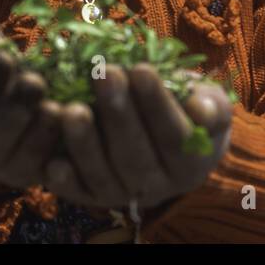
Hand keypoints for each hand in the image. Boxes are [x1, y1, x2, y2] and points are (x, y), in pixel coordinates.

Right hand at [0, 25, 63, 189]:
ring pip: (15, 168)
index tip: (4, 57)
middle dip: (9, 116)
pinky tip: (70, 127)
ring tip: (55, 107)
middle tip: (34, 84)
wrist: (12, 88)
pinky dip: (60, 153)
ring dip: (37, 139)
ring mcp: (1, 170)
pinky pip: (45, 175)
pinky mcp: (33, 176)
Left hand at [43, 63, 232, 211]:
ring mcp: (122, 194)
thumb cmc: (187, 108)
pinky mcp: (92, 196)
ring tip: (72, 108)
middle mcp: (156, 186)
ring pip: (103, 175)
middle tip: (104, 74)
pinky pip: (78, 192)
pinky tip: (52, 160)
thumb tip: (202, 110)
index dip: (157, 104)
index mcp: (190, 164)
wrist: (169, 133)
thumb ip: (213, 107)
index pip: (173, 135)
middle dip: (118, 114)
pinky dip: (64, 180)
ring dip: (85, 144)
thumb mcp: (210, 103)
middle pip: (135, 156)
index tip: (141, 68)